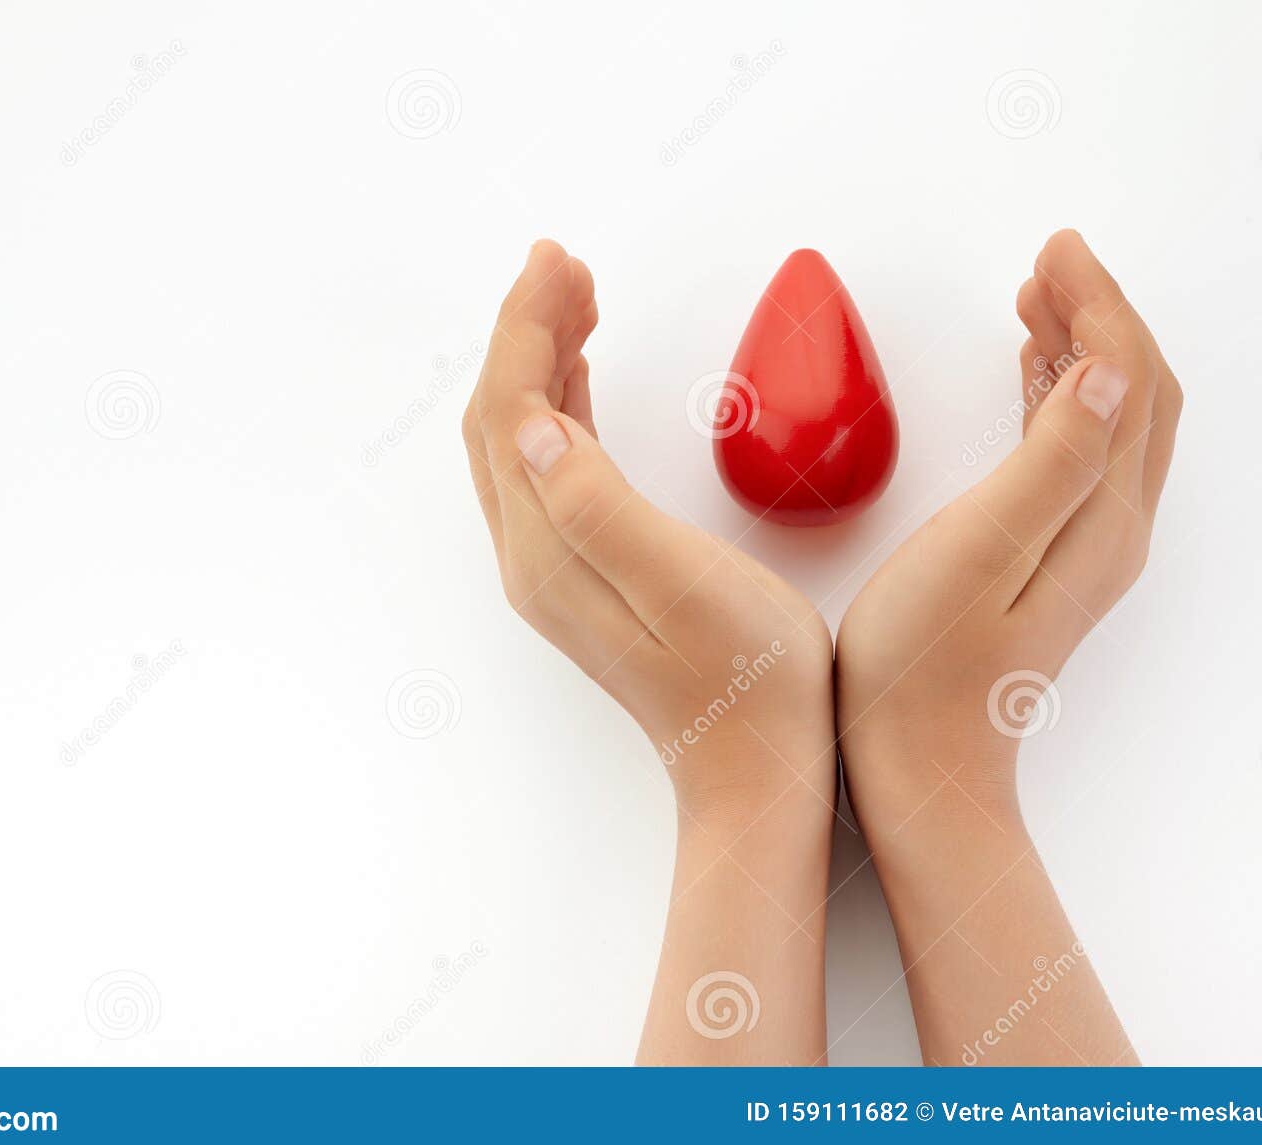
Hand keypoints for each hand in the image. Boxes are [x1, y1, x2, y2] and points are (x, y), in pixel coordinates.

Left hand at [463, 241, 839, 1062]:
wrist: (757, 768)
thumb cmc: (746, 678)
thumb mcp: (679, 583)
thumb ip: (597, 503)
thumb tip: (532, 424)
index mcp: (548, 550)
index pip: (511, 410)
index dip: (526, 326)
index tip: (558, 259)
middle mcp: (535, 557)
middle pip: (504, 417)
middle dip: (525, 329)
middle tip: (567, 262)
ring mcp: (556, 569)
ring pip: (524, 439)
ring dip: (541, 361)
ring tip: (578, 297)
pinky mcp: (587, 574)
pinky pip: (553, 468)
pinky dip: (562, 408)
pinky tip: (585, 380)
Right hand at [836, 229, 1181, 830]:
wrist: (918, 765)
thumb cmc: (924, 665)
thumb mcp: (980, 549)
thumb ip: (1050, 458)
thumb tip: (1107, 371)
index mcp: (1100, 516)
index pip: (1127, 379)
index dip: (1098, 303)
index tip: (1052, 250)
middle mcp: (1109, 528)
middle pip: (1134, 393)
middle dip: (1100, 313)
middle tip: (1046, 261)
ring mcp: (1083, 548)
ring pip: (1108, 420)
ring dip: (1082, 350)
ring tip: (1034, 300)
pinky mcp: (1046, 560)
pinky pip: (1073, 454)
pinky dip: (1058, 399)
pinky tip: (1028, 377)